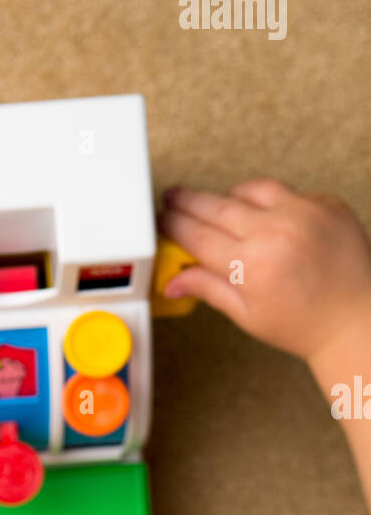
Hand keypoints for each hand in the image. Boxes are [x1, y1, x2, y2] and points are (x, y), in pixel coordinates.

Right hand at [158, 179, 370, 365]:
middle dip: (189, 201)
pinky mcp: (327, 203)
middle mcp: (277, 231)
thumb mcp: (247, 314)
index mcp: (252, 264)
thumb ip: (208, 288)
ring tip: (215, 204)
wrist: (356, 320)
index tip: (163, 220)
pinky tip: (263, 215)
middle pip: (217, 206)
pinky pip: (288, 191)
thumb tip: (172, 281)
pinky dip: (270, 201)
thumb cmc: (304, 325)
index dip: (174, 225)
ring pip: (251, 189)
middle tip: (173, 197)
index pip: (198, 235)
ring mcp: (305, 212)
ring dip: (229, 196)